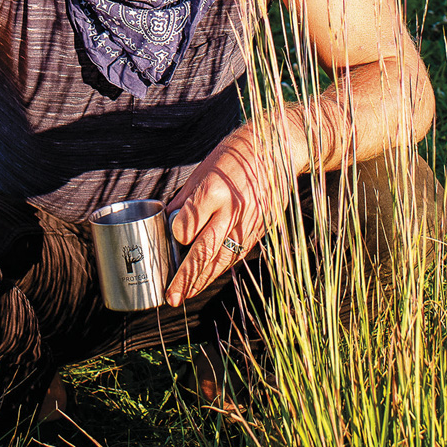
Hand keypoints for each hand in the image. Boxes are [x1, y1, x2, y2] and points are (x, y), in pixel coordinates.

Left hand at [165, 124, 288, 304]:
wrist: (277, 149)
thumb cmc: (235, 155)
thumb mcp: (203, 170)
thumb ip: (186, 200)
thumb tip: (169, 223)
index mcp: (212, 191)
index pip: (186, 227)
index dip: (176, 234)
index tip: (174, 233)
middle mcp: (231, 211)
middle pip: (202, 252)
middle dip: (184, 278)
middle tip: (170, 297)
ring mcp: (248, 223)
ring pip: (221, 260)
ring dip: (201, 281)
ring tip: (185, 295)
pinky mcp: (260, 230)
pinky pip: (236, 255)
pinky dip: (219, 268)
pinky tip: (206, 278)